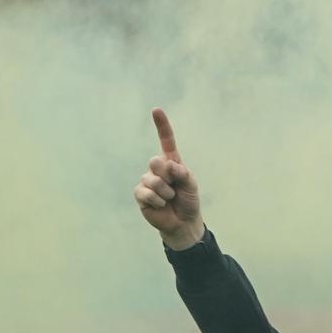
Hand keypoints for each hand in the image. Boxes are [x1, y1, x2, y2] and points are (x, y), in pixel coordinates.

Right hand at [136, 108, 204, 249]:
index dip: (161, 126)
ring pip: (153, 180)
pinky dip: (157, 200)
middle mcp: (157, 169)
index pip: (166, 141)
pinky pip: (146, 192)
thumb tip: (168, 166)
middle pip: (156, 161)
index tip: (156, 110)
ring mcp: (147, 181)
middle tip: (174, 188)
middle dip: (168, 176)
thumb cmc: (188, 201)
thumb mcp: (191, 184)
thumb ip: (182, 173)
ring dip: (166, 192)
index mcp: (172, 162)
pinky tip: (161, 205)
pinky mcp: (140, 194)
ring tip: (169, 199)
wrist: (183, 222)